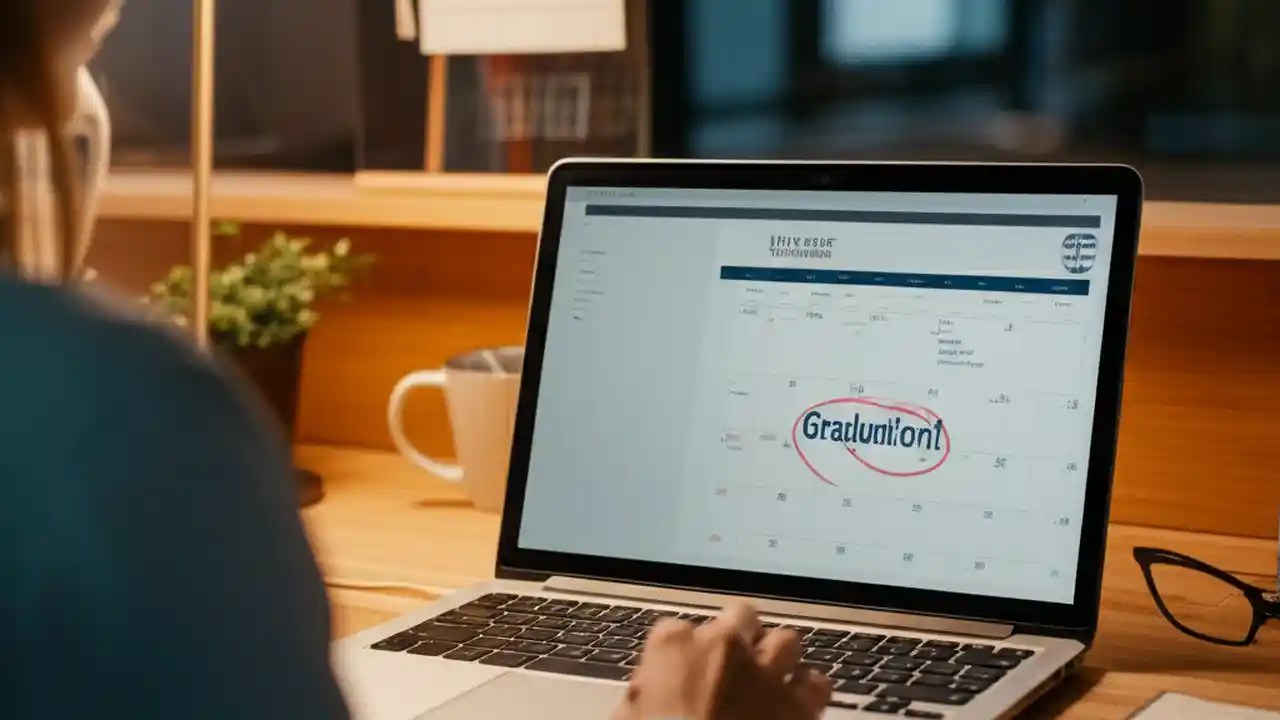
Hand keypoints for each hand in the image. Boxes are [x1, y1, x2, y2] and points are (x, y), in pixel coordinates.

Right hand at [613, 603, 831, 719]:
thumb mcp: (630, 718)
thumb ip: (642, 695)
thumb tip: (645, 694)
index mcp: (674, 646)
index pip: (678, 629)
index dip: (685, 653)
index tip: (685, 673)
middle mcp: (723, 645)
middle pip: (741, 616)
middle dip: (740, 636)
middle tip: (734, 665)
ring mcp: (765, 671)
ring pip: (786, 641)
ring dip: (779, 660)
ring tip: (771, 682)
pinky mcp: (798, 703)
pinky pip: (817, 683)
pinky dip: (808, 694)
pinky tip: (798, 707)